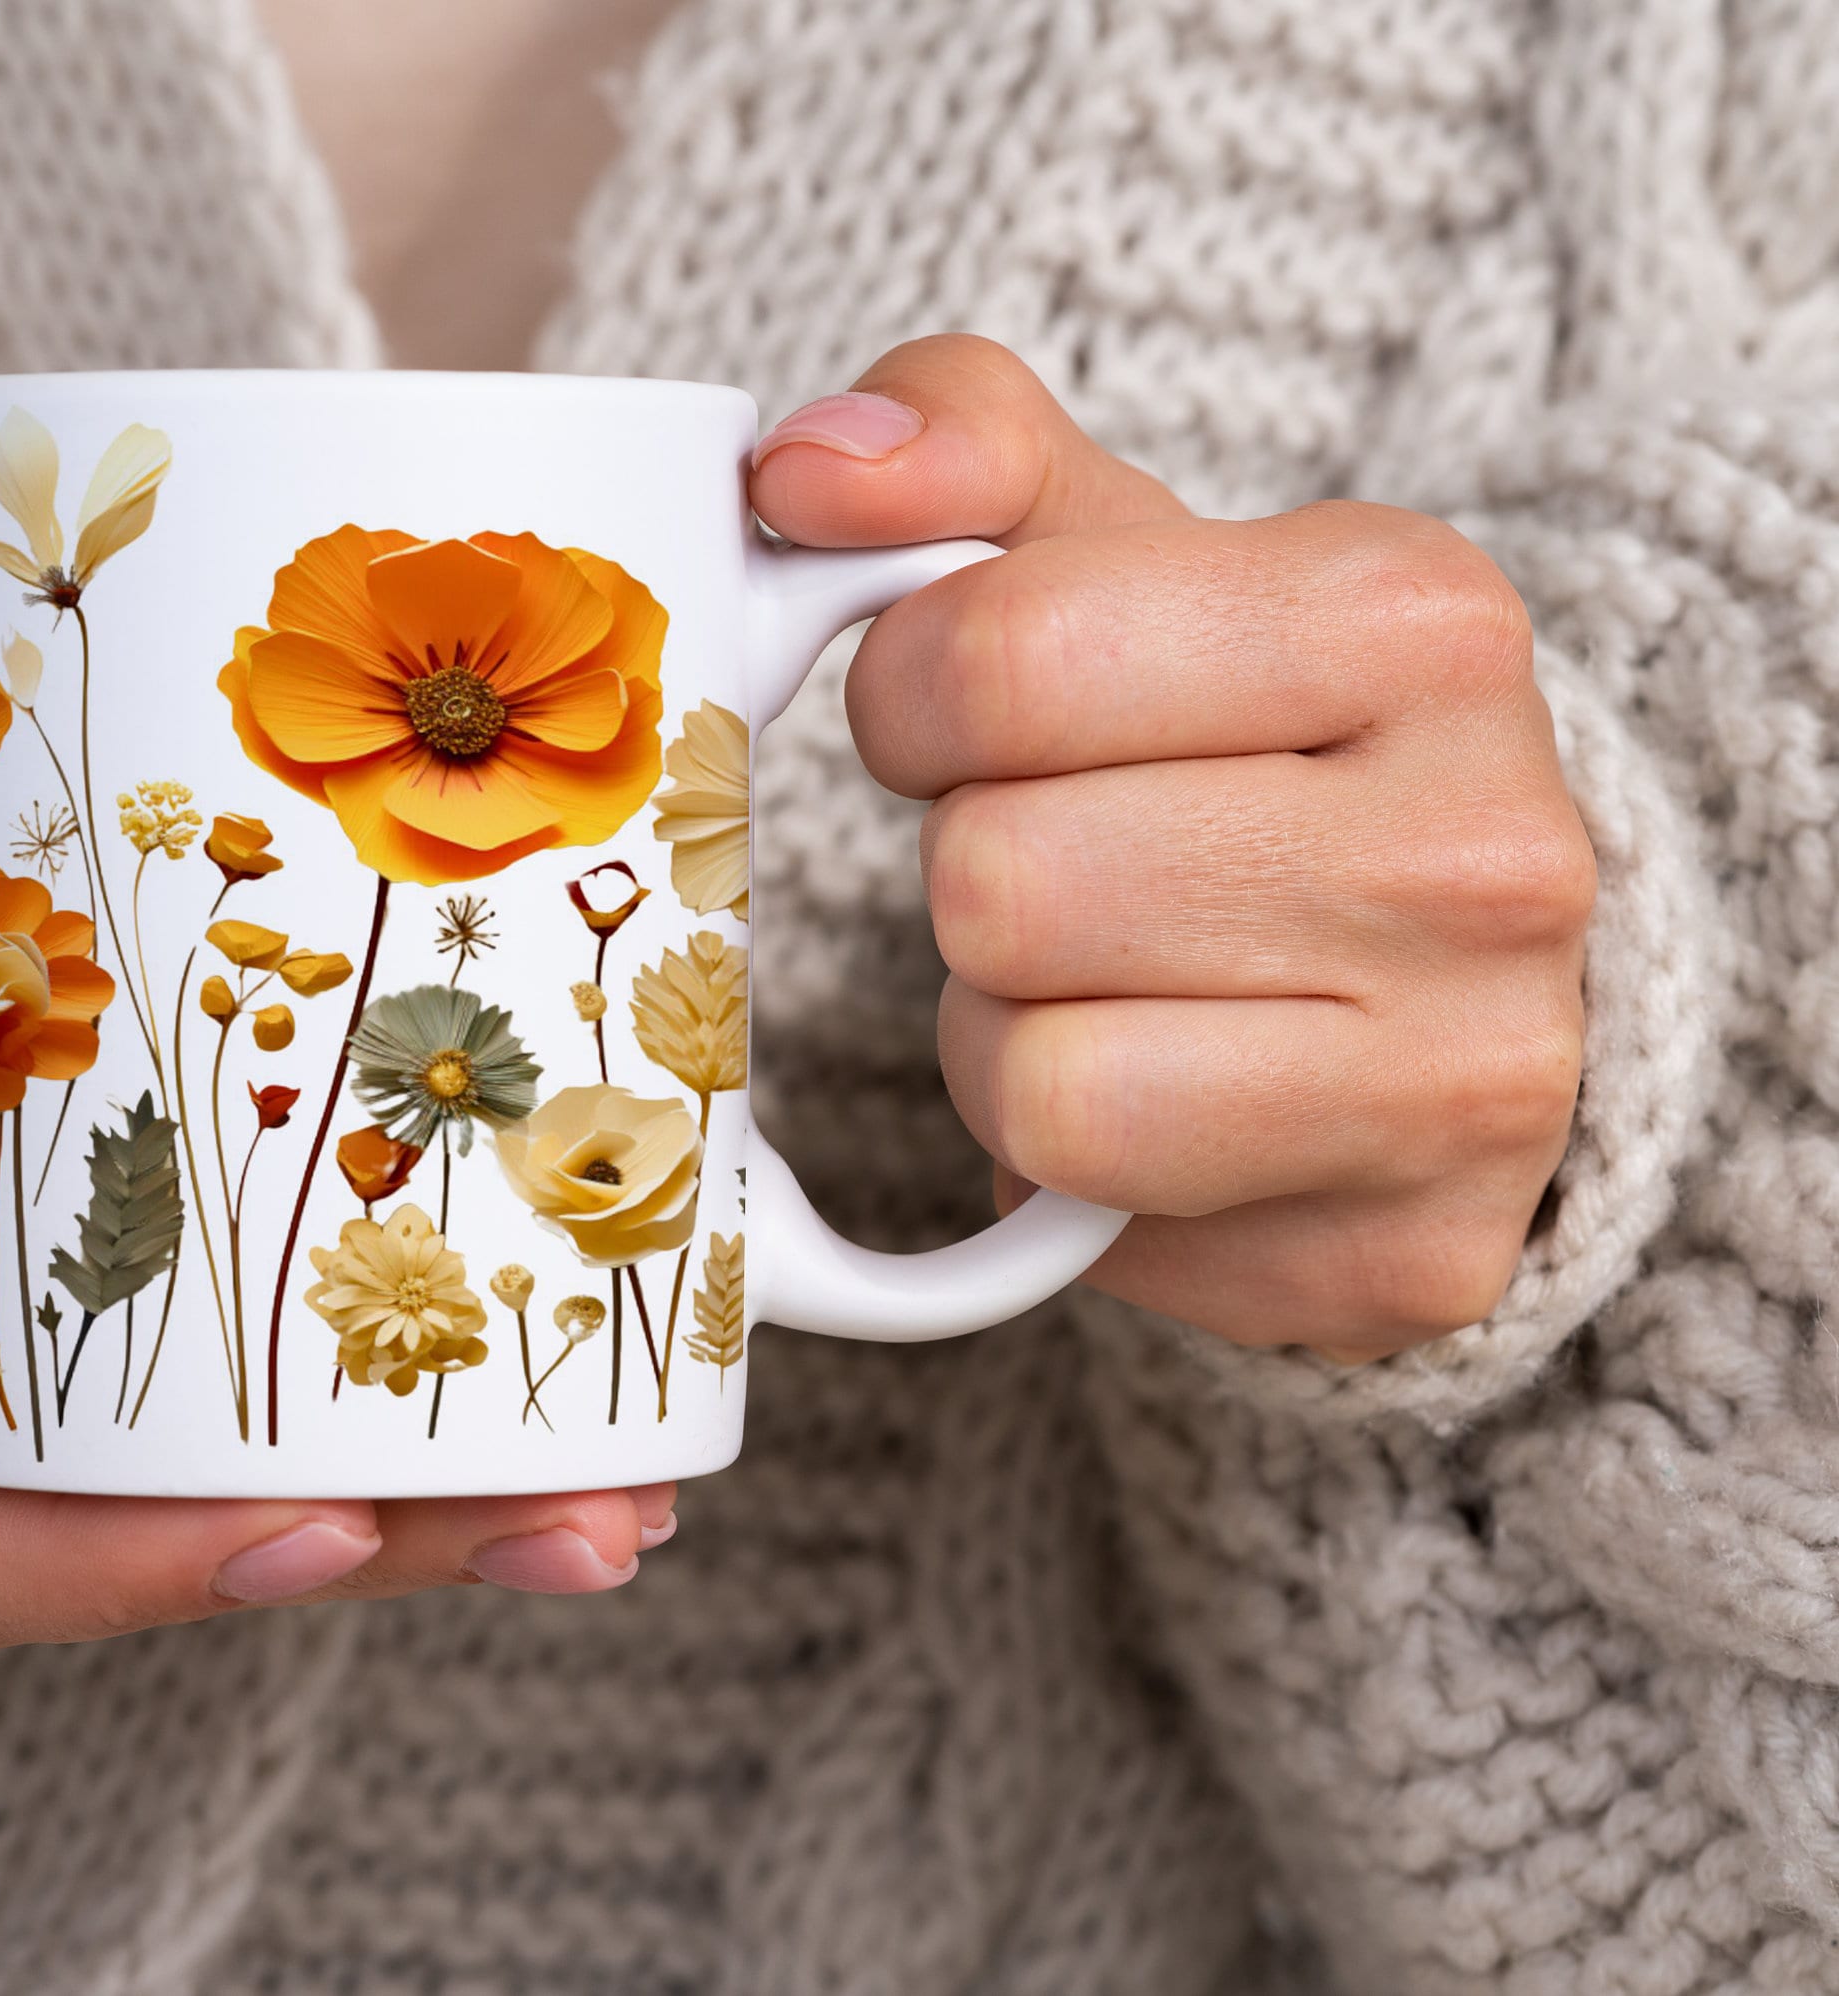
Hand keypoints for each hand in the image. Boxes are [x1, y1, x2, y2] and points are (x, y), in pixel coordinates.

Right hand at [0, 813, 669, 1658]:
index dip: (121, 1568)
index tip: (317, 1526)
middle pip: (66, 1579)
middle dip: (322, 1559)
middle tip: (569, 1523)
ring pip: (129, 1540)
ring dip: (365, 1527)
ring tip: (595, 1497)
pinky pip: (140, 1464)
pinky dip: (310, 1452)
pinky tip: (484, 1436)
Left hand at [750, 337, 1594, 1361]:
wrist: (1436, 979)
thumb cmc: (1233, 740)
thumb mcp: (1115, 548)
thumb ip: (956, 447)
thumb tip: (807, 470)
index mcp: (1414, 617)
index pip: (995, 656)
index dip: (914, 698)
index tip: (974, 718)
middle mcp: (1484, 846)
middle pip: (997, 878)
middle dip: (974, 874)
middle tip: (1067, 862)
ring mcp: (1467, 1071)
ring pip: (1026, 1062)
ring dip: (1001, 1024)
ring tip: (1111, 980)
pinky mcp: (1402, 1253)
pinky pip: (1076, 1199)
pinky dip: (1055, 1152)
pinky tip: (1149, 1097)